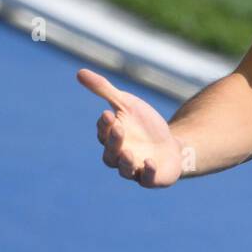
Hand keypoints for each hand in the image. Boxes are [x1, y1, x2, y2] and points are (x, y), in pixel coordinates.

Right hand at [79, 68, 183, 186]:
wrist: (171, 145)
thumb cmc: (144, 125)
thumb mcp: (127, 104)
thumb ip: (104, 90)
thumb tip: (79, 72)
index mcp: (111, 139)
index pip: (103, 133)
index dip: (104, 125)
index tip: (108, 113)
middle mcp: (119, 156)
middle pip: (111, 152)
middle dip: (113, 140)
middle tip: (118, 127)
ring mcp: (135, 168)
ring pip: (124, 169)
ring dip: (125, 161)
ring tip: (128, 151)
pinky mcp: (152, 178)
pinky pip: (147, 179)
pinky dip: (147, 172)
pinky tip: (150, 162)